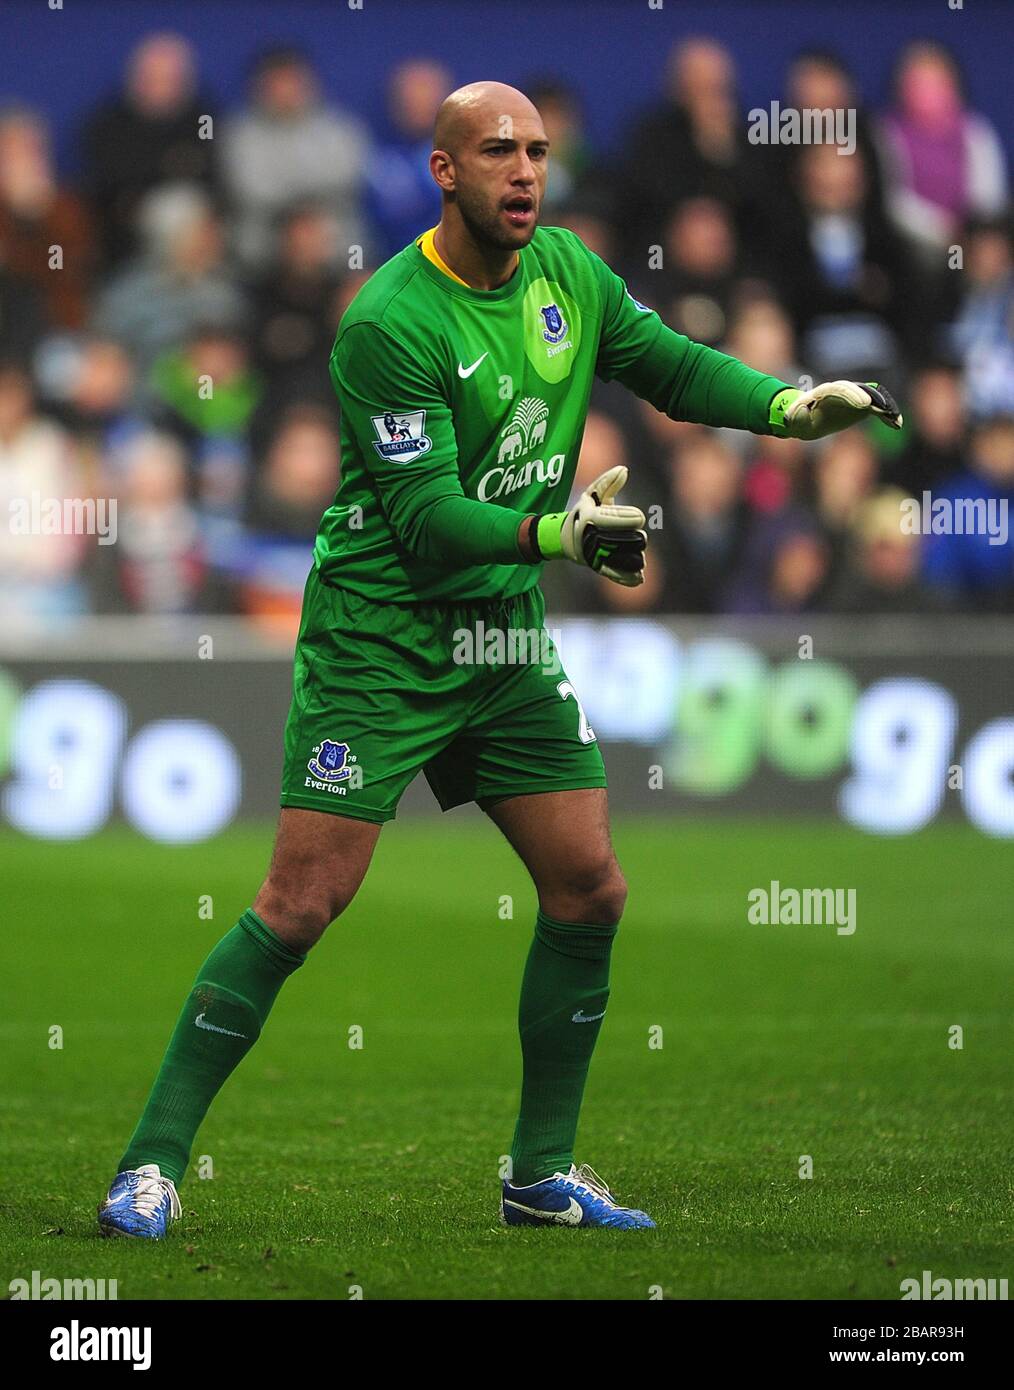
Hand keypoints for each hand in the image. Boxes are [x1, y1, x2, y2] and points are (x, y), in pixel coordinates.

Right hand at [535, 465, 646, 585]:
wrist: (563, 539)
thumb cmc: (582, 513)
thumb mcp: (591, 495)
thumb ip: (607, 482)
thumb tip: (624, 469)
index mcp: (590, 518)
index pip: (612, 519)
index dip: (629, 518)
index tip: (640, 517)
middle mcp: (590, 537)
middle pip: (621, 538)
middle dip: (635, 537)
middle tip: (639, 536)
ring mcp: (593, 554)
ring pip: (621, 557)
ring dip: (635, 557)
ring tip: (640, 554)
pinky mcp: (596, 567)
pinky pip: (613, 574)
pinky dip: (627, 577)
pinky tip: (639, 577)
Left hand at [771, 381, 902, 440]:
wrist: (807, 419)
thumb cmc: (800, 421)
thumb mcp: (796, 422)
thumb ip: (798, 417)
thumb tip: (803, 409)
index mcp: (824, 392)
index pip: (839, 389)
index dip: (853, 394)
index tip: (865, 405)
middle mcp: (841, 391)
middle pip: (860, 389)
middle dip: (873, 398)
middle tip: (884, 410)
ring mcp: (853, 397)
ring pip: (872, 397)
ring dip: (885, 406)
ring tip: (895, 419)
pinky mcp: (861, 406)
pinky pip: (877, 408)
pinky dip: (887, 415)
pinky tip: (896, 424)